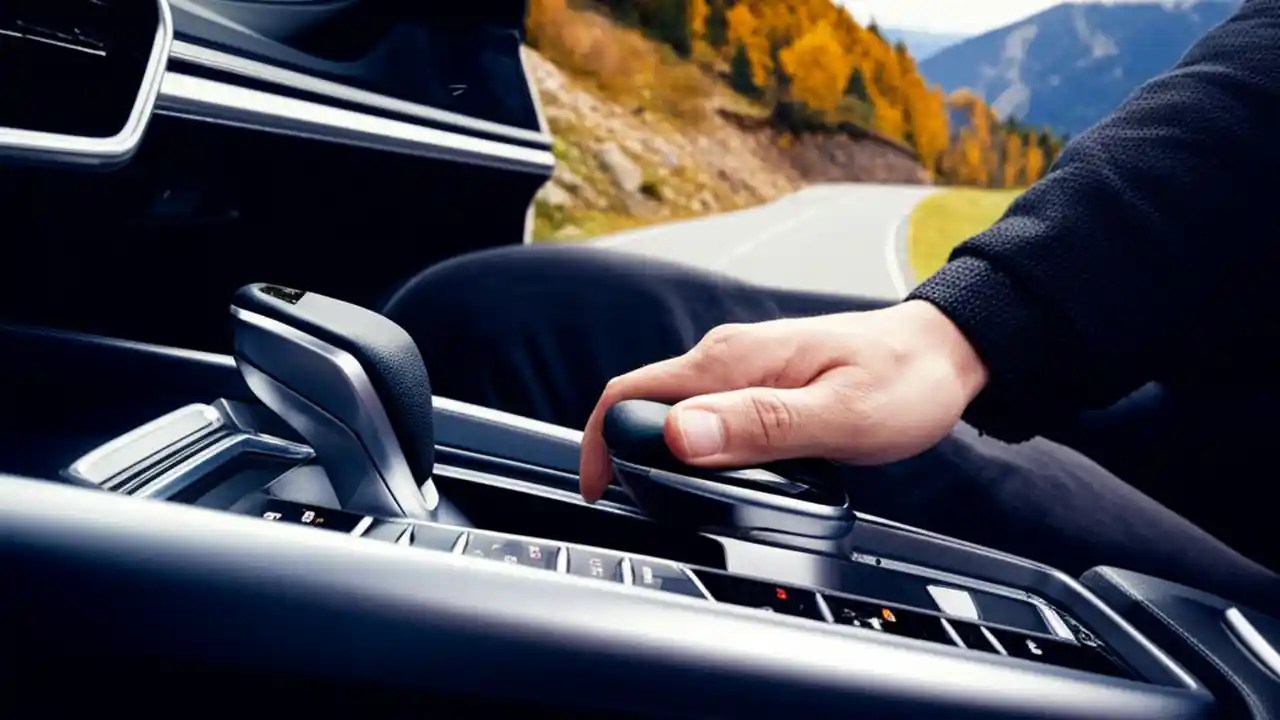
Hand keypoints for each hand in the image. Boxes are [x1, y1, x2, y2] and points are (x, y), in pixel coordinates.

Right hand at [578, 300, 987, 500]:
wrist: (946, 351)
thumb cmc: (906, 382)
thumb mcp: (841, 415)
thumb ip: (760, 425)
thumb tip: (683, 435)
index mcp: (734, 361)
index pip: (633, 394)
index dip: (603, 442)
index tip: (604, 490)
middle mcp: (727, 358)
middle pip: (644, 406)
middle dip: (629, 456)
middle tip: (648, 508)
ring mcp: (741, 369)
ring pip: (673, 415)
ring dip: (663, 457)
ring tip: (684, 503)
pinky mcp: (758, 384)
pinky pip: (705, 417)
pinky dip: (696, 452)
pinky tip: (722, 479)